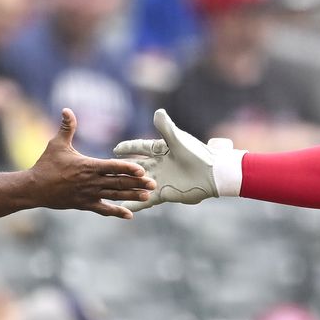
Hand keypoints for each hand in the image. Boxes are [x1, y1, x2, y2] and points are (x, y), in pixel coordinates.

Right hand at [25, 109, 154, 218]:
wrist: (34, 188)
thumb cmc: (46, 164)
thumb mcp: (57, 144)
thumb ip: (67, 127)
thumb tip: (67, 109)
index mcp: (87, 166)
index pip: (112, 167)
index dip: (127, 168)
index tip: (141, 170)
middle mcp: (91, 181)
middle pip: (118, 182)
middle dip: (136, 183)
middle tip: (153, 184)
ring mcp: (88, 194)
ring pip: (114, 196)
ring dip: (131, 196)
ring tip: (147, 197)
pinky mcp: (84, 204)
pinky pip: (103, 209)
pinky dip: (116, 212)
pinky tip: (130, 214)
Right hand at [111, 108, 236, 211]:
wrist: (213, 174)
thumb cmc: (199, 154)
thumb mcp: (179, 140)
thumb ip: (166, 128)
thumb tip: (157, 112)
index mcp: (161, 149)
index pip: (140, 147)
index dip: (128, 148)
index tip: (116, 149)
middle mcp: (158, 165)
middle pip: (135, 166)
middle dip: (122, 168)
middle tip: (106, 169)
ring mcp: (160, 179)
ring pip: (138, 183)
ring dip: (126, 186)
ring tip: (110, 190)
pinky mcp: (164, 193)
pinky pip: (146, 199)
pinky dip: (136, 203)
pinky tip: (124, 208)